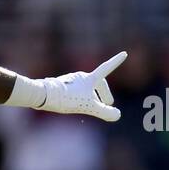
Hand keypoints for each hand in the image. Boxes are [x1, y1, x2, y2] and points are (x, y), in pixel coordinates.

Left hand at [8, 51, 126, 121]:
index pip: (106, 68)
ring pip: (85, 87)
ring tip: (89, 106)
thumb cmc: (67, 99)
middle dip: (104, 93)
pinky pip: (74, 90)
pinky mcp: (61, 85)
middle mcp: (80, 76)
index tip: (123, 53)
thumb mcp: (89, 107)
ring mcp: (70, 80)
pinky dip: (78, 97)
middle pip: (97, 83)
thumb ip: (104, 112)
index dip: (116, 62)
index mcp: (89, 78)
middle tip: (107, 104)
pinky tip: (73, 104)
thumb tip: (117, 115)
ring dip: (90, 96)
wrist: (45, 95)